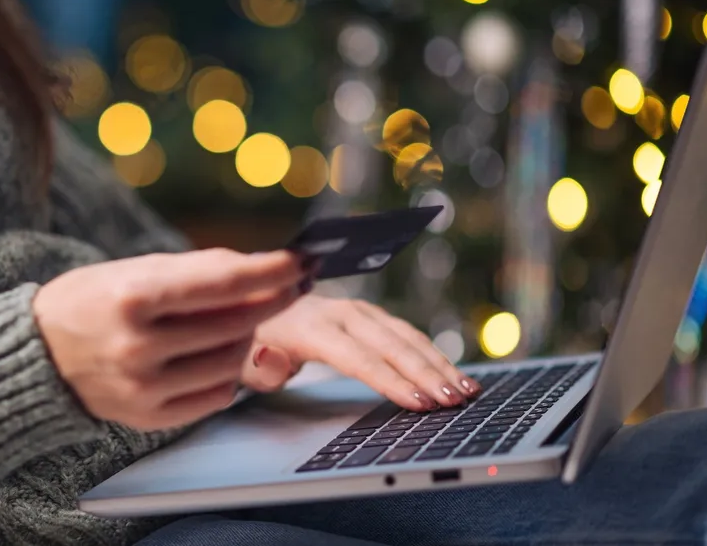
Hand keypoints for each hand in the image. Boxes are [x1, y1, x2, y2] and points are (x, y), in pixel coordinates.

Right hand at [33, 248, 305, 429]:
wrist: (37, 354)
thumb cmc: (91, 301)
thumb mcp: (134, 270)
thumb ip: (197, 271)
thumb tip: (263, 267)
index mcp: (133, 296)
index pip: (224, 283)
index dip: (272, 271)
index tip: (301, 261)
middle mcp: (138, 345)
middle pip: (237, 322)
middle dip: (272, 301)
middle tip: (287, 285)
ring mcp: (144, 387)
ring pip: (233, 361)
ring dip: (247, 336)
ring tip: (234, 320)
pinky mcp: (149, 417)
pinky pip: (217, 396)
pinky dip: (227, 373)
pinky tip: (213, 354)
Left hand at [240, 295, 480, 410]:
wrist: (254, 303)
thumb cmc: (249, 340)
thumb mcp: (239, 358)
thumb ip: (258, 368)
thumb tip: (275, 363)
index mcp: (309, 326)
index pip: (357, 358)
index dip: (390, 382)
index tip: (419, 403)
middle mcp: (339, 313)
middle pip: (390, 345)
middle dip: (427, 374)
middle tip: (456, 401)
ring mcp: (356, 311)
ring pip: (404, 336)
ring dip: (438, 363)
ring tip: (467, 391)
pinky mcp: (368, 315)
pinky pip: (404, 333)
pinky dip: (431, 353)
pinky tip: (452, 374)